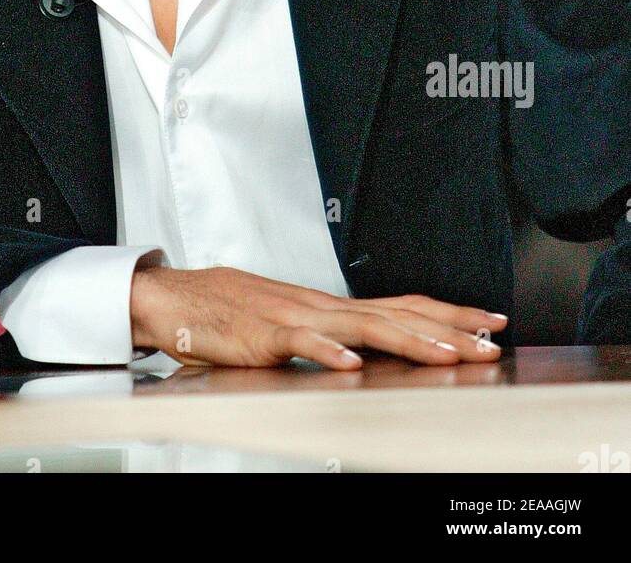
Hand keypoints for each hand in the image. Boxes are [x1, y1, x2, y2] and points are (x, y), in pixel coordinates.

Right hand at [130, 265, 506, 369]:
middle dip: (448, 329)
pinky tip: (351, 366)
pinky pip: (301, 344)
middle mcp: (322, 306)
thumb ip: (326, 336)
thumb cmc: (228, 311)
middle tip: (490, 340)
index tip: (489, 319)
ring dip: (409, 342)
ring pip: (362, 327)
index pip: (402, 304)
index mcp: (330, 305)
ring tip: (447, 355)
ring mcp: (295, 318)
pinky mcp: (264, 335)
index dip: (447, 313)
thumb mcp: (288, 322)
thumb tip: (363, 352)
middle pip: (397, 314)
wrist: (174, 298)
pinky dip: (328, 353)